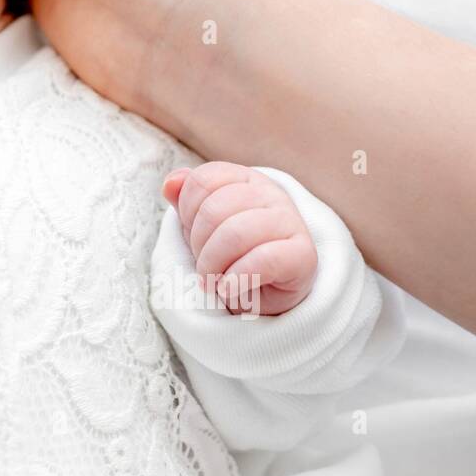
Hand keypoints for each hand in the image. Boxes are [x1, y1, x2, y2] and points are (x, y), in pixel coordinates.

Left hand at [162, 162, 317, 315]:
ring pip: (236, 234)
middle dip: (198, 245)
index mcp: (245, 179)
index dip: (186, 212)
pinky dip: (237, 279)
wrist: (267, 295)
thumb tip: (171, 183)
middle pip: (215, 210)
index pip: (202, 180)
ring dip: (213, 266)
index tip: (193, 236)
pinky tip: (229, 289)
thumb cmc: (232, 255)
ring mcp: (291, 221)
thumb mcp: (202, 226)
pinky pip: (263, 260)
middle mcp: (271, 194)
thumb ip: (186, 200)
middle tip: (203, 267)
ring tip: (213, 281)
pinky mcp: (304, 254)